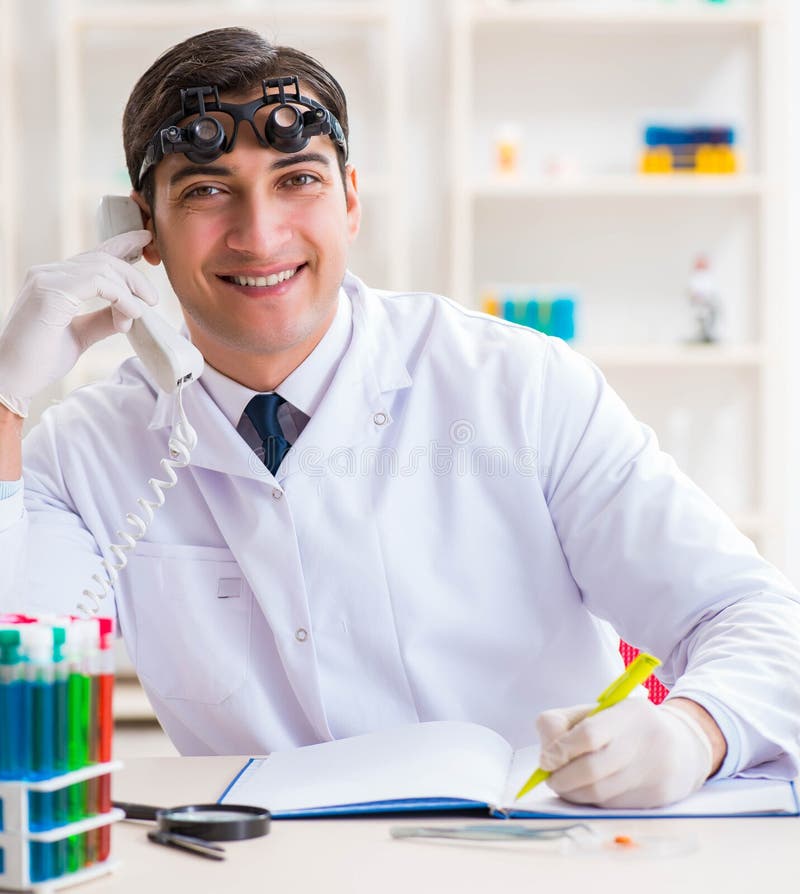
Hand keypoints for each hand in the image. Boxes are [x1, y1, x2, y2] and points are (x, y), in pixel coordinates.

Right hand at [0, 230, 156, 416]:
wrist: (11, 378)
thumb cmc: (38, 360)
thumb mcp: (80, 335)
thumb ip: (102, 320)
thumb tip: (131, 312)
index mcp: (54, 280)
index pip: (93, 256)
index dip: (121, 245)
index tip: (145, 244)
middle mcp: (48, 273)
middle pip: (103, 259)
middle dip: (133, 275)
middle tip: (152, 298)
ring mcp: (46, 279)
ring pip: (103, 268)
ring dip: (129, 291)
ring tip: (140, 313)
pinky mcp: (50, 291)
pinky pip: (98, 282)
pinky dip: (121, 298)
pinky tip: (131, 314)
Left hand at [536, 698, 713, 808]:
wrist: (684, 747)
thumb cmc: (628, 727)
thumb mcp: (601, 711)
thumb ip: (567, 726)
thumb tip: (546, 758)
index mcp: (629, 713)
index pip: (588, 734)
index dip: (560, 750)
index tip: (545, 760)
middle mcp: (644, 743)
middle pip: (591, 770)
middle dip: (562, 778)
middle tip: (550, 778)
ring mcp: (653, 772)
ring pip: (599, 793)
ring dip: (573, 792)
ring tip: (566, 784)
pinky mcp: (656, 797)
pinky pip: (612, 805)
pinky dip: (592, 800)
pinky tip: (591, 790)